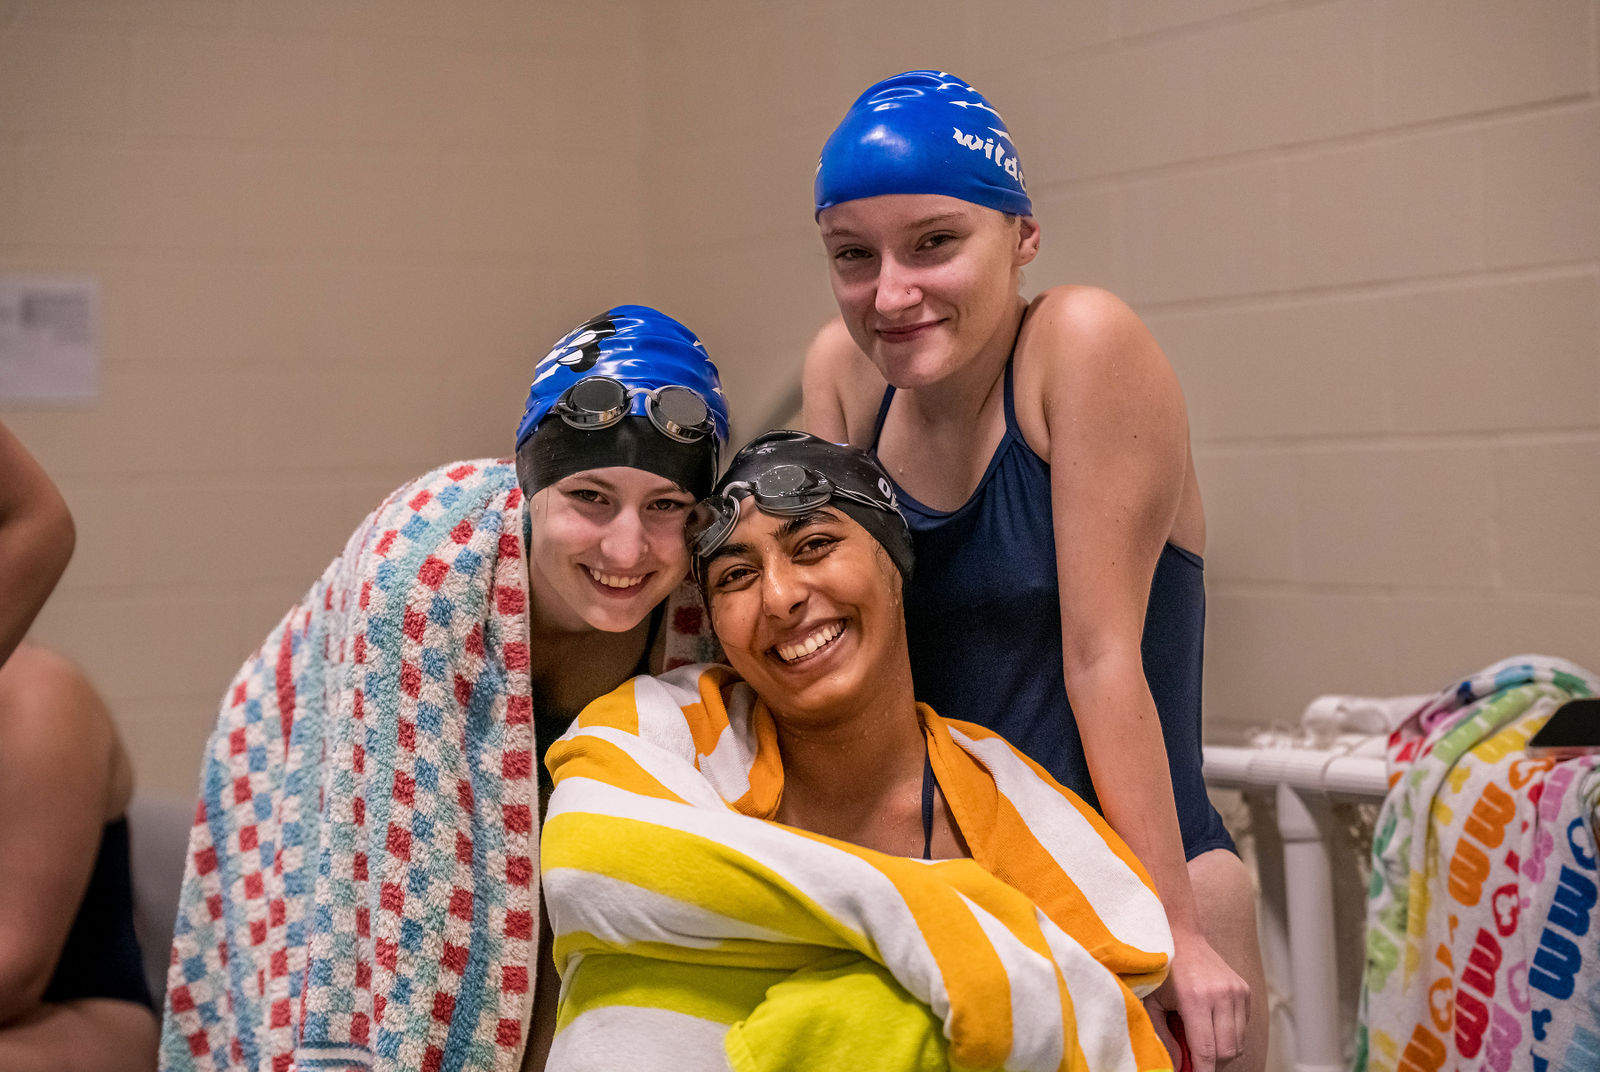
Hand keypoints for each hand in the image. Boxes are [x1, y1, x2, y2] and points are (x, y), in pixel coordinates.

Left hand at [1146, 932, 1248, 1071]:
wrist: (1182, 936)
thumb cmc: (1162, 969)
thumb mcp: (1151, 1003)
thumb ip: (1163, 1037)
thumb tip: (1178, 1066)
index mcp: (1195, 998)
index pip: (1207, 1050)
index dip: (1202, 1070)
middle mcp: (1221, 995)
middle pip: (1227, 1051)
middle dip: (1212, 1063)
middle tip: (1196, 1060)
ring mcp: (1236, 992)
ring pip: (1238, 1042)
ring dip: (1222, 1050)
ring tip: (1202, 1041)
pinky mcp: (1244, 990)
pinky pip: (1243, 1027)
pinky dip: (1230, 1034)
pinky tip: (1212, 1024)